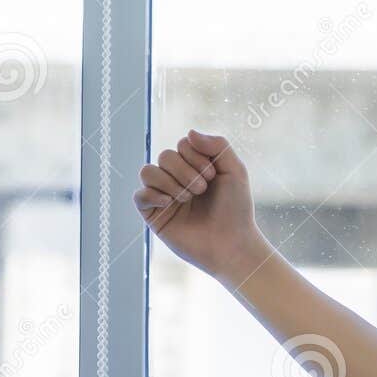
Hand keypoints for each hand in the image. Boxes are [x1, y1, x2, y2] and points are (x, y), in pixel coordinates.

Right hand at [134, 129, 268, 284]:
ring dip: (170, 182)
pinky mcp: (154, 216)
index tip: (213, 176)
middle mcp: (177, 180)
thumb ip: (218, 145)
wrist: (233, 245)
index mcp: (195, 168)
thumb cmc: (236, 210)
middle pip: (165, 156)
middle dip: (185, 170)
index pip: (182, 144)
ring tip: (188, 198)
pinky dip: (153, 195)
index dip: (196, 156)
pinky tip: (171, 203)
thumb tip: (189, 132)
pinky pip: (140, 195)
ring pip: (147, 171)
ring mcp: (164, 197)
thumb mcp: (235, 171)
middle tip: (202, 189)